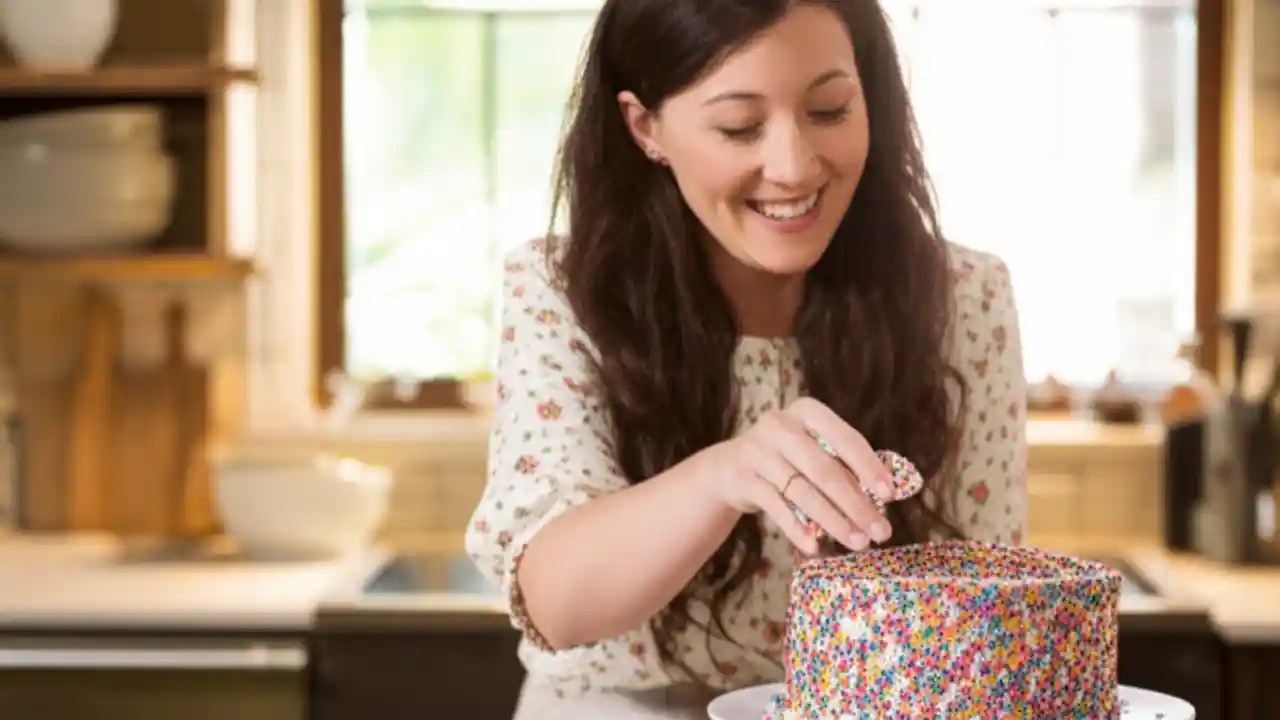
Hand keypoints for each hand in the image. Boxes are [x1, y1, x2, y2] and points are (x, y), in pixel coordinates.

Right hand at [706, 397, 898, 555]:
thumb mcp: (812, 449)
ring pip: (802, 491)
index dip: (869, 467)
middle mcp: (780, 425)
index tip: (890, 495)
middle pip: (825, 469)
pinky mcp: (742, 477)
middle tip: (880, 531)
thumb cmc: (786, 458)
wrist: (729, 468)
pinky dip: (797, 529)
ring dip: (833, 521)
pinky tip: (815, 547)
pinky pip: (776, 507)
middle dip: (856, 503)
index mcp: (807, 411)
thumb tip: (884, 497)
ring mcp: (757, 451)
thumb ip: (843, 464)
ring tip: (856, 542)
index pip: (845, 438)